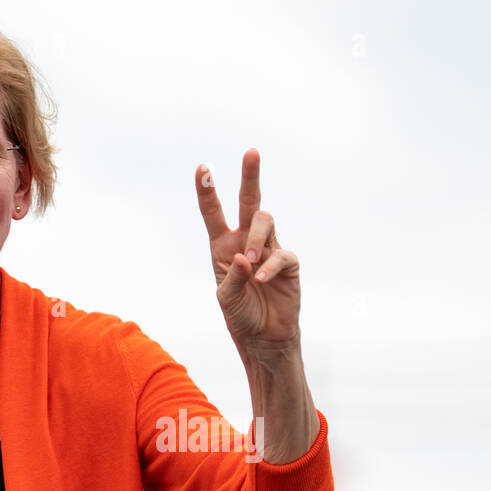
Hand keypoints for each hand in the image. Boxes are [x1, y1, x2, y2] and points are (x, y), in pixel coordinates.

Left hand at [195, 150, 300, 353]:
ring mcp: (269, 249)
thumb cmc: (240, 316)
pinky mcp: (288, 264)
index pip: (214, 213)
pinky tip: (262, 279)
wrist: (264, 338)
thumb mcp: (226, 298)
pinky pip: (282, 253)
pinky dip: (270, 265)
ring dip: (255, 236)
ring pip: (265, 221)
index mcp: (223, 246)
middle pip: (249, 201)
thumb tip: (244, 257)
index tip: (202, 167)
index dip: (207, 190)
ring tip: (249, 260)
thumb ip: (232, 277)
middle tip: (252, 151)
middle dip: (250, 176)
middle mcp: (246, 241)